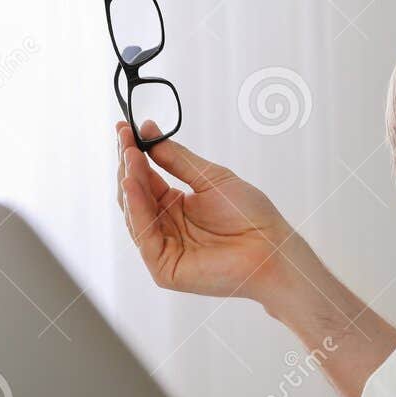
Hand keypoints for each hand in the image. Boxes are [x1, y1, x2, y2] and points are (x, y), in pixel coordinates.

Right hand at [114, 120, 306, 301]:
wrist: (272, 247)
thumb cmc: (250, 216)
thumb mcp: (211, 178)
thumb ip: (177, 158)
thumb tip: (149, 130)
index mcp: (176, 206)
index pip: (145, 178)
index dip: (134, 154)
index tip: (123, 128)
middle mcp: (166, 226)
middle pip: (135, 194)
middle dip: (129, 164)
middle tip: (124, 138)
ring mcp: (163, 247)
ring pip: (135, 212)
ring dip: (131, 181)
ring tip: (130, 155)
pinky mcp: (164, 268)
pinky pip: (144, 235)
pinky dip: (136, 208)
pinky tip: (133, 183)